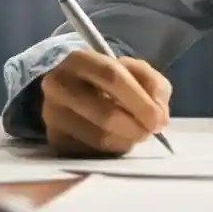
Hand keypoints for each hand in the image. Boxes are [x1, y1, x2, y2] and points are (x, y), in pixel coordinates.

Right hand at [40, 50, 172, 155]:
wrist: (73, 91)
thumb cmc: (108, 79)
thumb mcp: (134, 70)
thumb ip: (153, 85)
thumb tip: (159, 116)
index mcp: (80, 59)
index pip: (111, 76)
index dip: (139, 100)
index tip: (158, 119)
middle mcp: (59, 85)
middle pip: (105, 112)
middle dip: (135, 126)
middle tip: (150, 131)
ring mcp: (52, 114)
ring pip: (99, 137)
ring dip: (126, 140)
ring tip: (136, 133)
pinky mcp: (54, 139)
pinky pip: (91, 152)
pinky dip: (112, 149)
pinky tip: (118, 139)